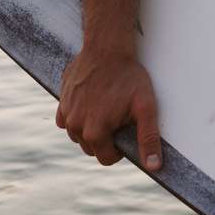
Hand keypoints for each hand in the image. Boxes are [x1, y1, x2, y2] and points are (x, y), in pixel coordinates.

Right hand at [56, 44, 163, 171]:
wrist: (107, 47)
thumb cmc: (128, 76)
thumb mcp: (145, 107)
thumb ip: (148, 139)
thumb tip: (153, 167)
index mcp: (95, 132)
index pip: (106, 158)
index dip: (119, 149)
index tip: (126, 132)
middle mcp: (75, 126)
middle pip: (92, 147)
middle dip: (105, 138)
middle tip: (119, 117)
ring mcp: (66, 112)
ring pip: (79, 134)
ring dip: (91, 128)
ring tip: (106, 107)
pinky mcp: (61, 100)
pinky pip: (67, 119)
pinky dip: (78, 116)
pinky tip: (92, 102)